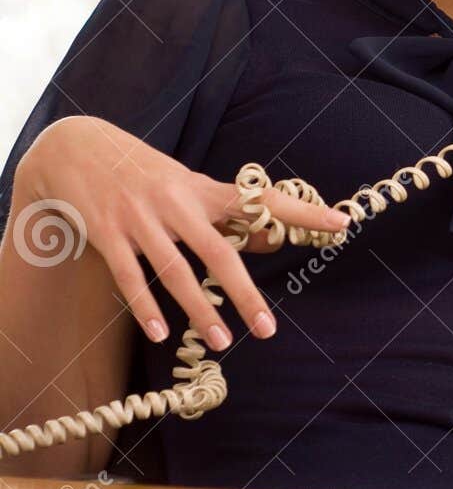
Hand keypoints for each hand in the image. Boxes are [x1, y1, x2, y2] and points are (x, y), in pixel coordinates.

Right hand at [13, 116, 349, 346]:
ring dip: (199, 310)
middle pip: (220, 252)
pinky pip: (130, 277)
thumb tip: (270, 243)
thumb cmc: (144, 172)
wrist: (74, 147)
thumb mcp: (190, 185)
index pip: (263, 201)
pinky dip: (144, 307)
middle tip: (268, 330)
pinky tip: (159, 333)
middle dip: (246, 293)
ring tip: (223, 341)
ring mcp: (141, 219)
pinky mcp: (107, 233)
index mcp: (204, 189)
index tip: (341, 223)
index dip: (303, 213)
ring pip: (176, 271)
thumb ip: (226, 215)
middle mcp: (178, 203)